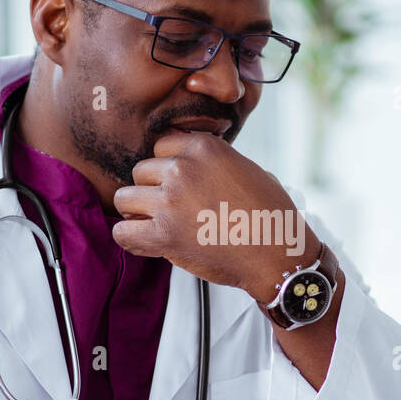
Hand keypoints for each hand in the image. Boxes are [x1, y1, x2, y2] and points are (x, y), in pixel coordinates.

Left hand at [112, 130, 318, 303]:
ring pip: (125, 198)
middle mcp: (182, 169)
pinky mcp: (163, 235)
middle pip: (141, 171)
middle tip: (171, 209)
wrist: (278, 253)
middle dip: (152, 189)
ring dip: (136, 212)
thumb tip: (189, 159)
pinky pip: (123, 233)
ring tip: (155, 224)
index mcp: (203, 147)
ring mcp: (170, 201)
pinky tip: (147, 242)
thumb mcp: (246, 168)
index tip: (178, 185)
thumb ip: (213, 161)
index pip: (161, 146)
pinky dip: (130, 239)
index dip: (168, 167)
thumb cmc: (269, 214)